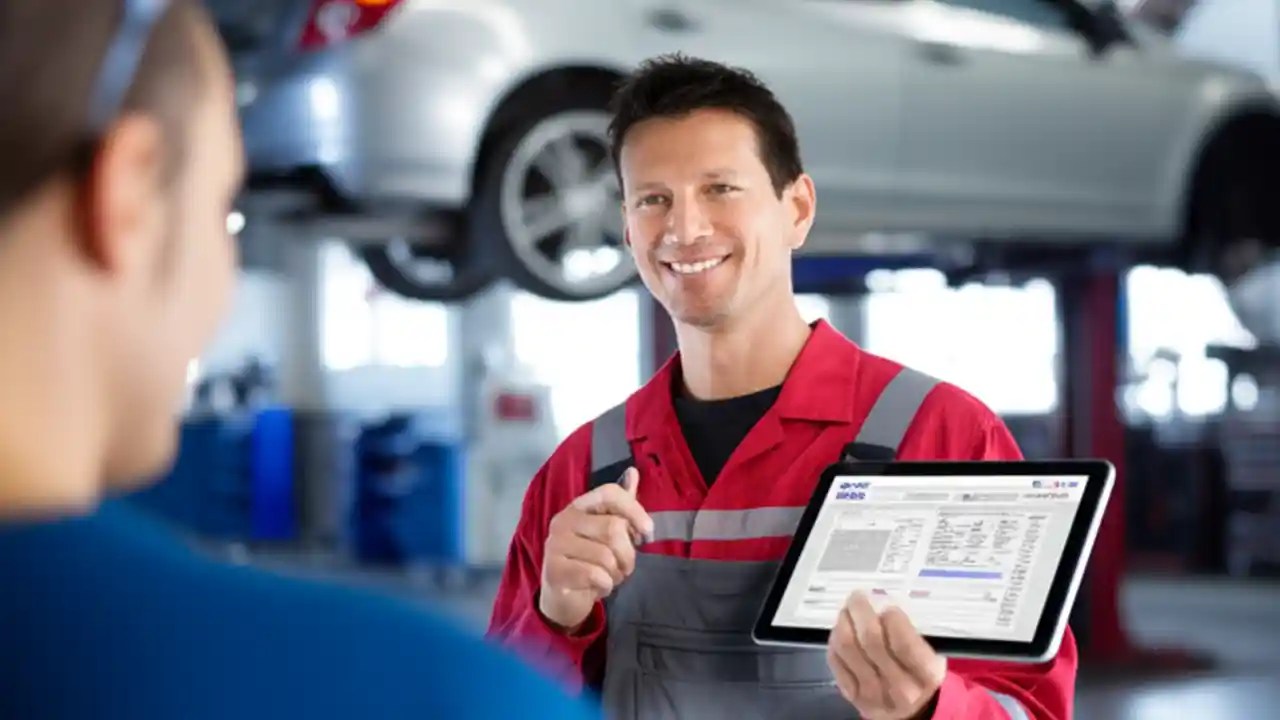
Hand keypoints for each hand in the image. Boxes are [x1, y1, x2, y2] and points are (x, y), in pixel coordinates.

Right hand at [539, 468, 652, 631]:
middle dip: (628, 554)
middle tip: (624, 566)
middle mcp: (564, 521)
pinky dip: (606, 585)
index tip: (648, 533)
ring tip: (609, 577)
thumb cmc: (588, 561)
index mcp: (578, 507)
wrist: (562, 598)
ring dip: (617, 573)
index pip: (610, 493)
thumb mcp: (606, 533)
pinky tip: (598, 587)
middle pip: (613, 528)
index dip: (635, 510)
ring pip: (607, 555)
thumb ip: (620, 505)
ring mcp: (556, 545)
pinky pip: (596, 575)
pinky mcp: (554, 571)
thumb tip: (633, 472)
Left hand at [827, 592, 946, 719]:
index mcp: (926, 675)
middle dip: (861, 611)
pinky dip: (834, 640)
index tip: (886, 604)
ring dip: (844, 622)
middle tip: (857, 596)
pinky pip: (836, 661)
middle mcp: (900, 689)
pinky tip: (841, 630)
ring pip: (848, 649)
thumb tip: (881, 602)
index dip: (890, 617)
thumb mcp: (931, 656)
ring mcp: (873, 695)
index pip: (903, 642)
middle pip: (871, 641)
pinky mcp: (852, 696)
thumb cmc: (922, 675)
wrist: (914, 713)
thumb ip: (912, 634)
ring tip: (847, 610)